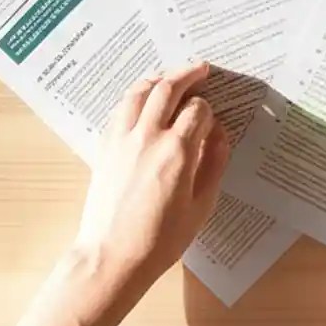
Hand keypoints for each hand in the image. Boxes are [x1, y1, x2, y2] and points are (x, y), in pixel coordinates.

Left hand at [18, 62, 228, 325]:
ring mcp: (122, 138)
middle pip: (168, 88)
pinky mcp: (105, 146)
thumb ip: (213, 164)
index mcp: (177, 151)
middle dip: (188, 74)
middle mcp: (148, 136)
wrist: (111, 257)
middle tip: (201, 68)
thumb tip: (220, 135)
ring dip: (158, 78)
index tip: (213, 116)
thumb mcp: (201, 206)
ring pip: (139, 91)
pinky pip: (120, 107)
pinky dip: (135, 95)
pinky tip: (142, 97)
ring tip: (170, 75)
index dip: (208, 109)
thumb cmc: (160, 240)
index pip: (198, 110)